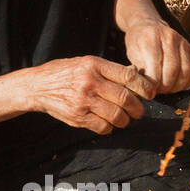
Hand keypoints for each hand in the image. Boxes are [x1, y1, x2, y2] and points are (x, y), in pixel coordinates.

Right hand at [31, 55, 157, 134]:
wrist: (38, 86)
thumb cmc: (66, 73)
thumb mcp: (86, 62)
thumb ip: (108, 70)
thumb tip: (135, 76)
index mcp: (94, 65)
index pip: (128, 76)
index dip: (144, 87)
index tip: (151, 93)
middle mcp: (90, 82)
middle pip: (125, 98)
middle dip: (137, 108)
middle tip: (139, 111)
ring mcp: (83, 100)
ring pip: (117, 115)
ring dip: (125, 120)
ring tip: (125, 119)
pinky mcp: (78, 117)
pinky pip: (103, 127)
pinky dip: (110, 128)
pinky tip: (108, 124)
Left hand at [122, 17, 189, 92]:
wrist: (149, 25)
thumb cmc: (139, 42)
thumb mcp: (132, 54)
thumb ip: (138, 70)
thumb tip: (146, 89)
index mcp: (151, 39)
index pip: (156, 68)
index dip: (153, 85)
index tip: (149, 91)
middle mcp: (169, 38)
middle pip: (172, 71)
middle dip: (165, 87)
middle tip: (159, 91)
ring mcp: (183, 42)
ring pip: (186, 71)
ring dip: (177, 85)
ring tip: (168, 88)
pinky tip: (180, 83)